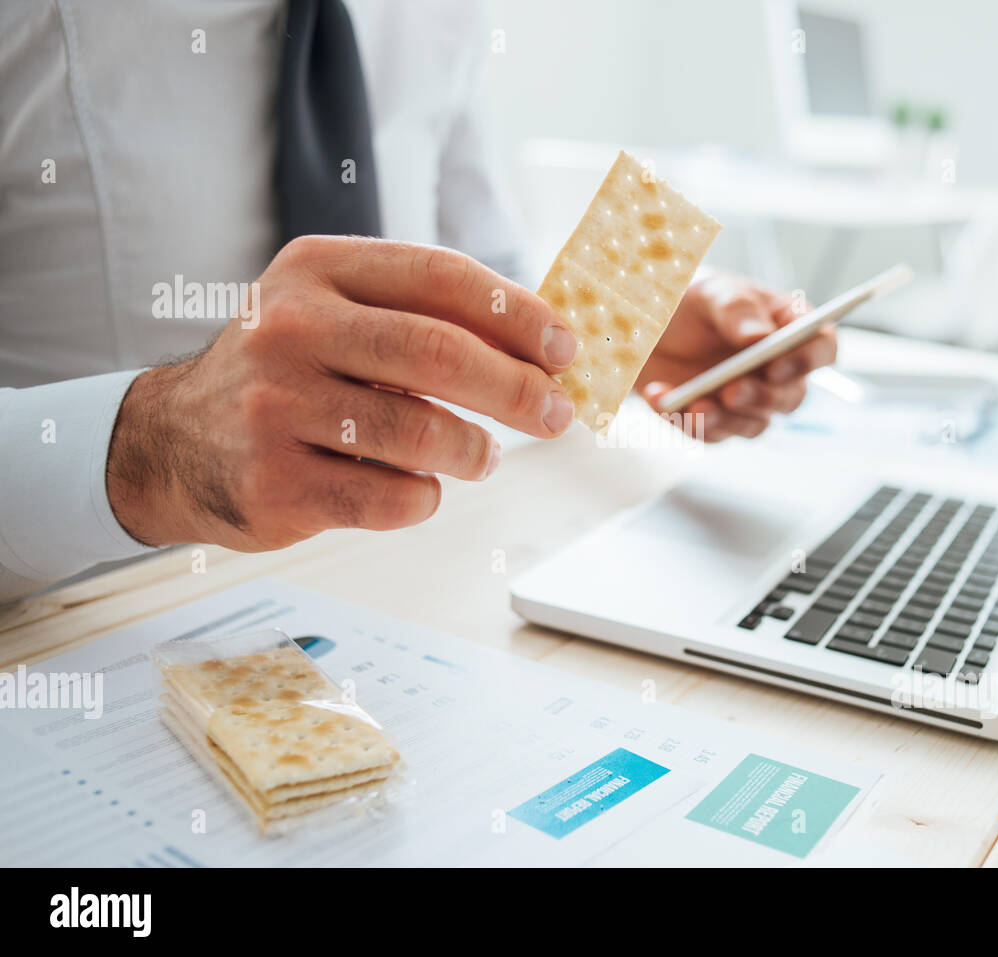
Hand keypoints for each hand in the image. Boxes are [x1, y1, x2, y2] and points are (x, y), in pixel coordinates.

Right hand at [106, 236, 576, 550]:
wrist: (173, 443)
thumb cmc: (288, 373)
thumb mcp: (334, 311)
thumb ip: (422, 314)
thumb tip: (542, 345)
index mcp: (317, 270)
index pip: (442, 277)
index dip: (519, 315)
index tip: (566, 350)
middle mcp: (290, 330)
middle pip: (440, 354)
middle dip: (518, 389)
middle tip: (555, 415)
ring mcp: (275, 408)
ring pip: (423, 435)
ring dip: (476, 452)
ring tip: (483, 456)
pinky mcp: (274, 484)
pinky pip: (392, 499)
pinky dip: (427, 497)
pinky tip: (420, 487)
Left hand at [638, 271, 834, 440]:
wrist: (649, 326)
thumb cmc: (694, 301)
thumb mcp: (712, 292)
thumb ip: (737, 309)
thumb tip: (761, 336)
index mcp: (790, 330)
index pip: (821, 348)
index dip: (806, 361)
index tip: (775, 364)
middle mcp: (777, 372)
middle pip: (791, 398)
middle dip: (762, 397)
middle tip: (732, 391)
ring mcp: (749, 402)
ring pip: (754, 425)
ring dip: (725, 419)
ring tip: (694, 404)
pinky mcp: (717, 421)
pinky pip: (709, 433)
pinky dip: (685, 420)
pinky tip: (659, 398)